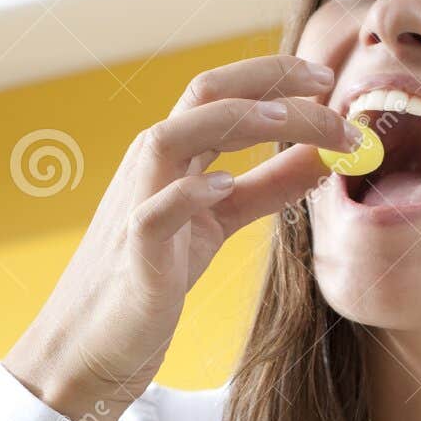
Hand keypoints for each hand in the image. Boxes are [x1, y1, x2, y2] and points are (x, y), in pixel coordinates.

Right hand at [4, 54, 356, 420]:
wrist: (94, 344)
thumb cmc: (153, 278)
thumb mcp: (219, 222)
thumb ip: (267, 186)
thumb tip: (324, 154)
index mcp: (174, 155)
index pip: (224, 91)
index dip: (275, 76)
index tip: (326, 77)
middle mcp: (152, 165)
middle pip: (205, 94)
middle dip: (268, 80)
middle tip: (326, 85)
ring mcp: (137, 204)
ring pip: (173, 136)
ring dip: (232, 120)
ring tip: (284, 118)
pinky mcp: (134, 253)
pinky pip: (154, 212)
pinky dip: (187, 193)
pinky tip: (223, 185)